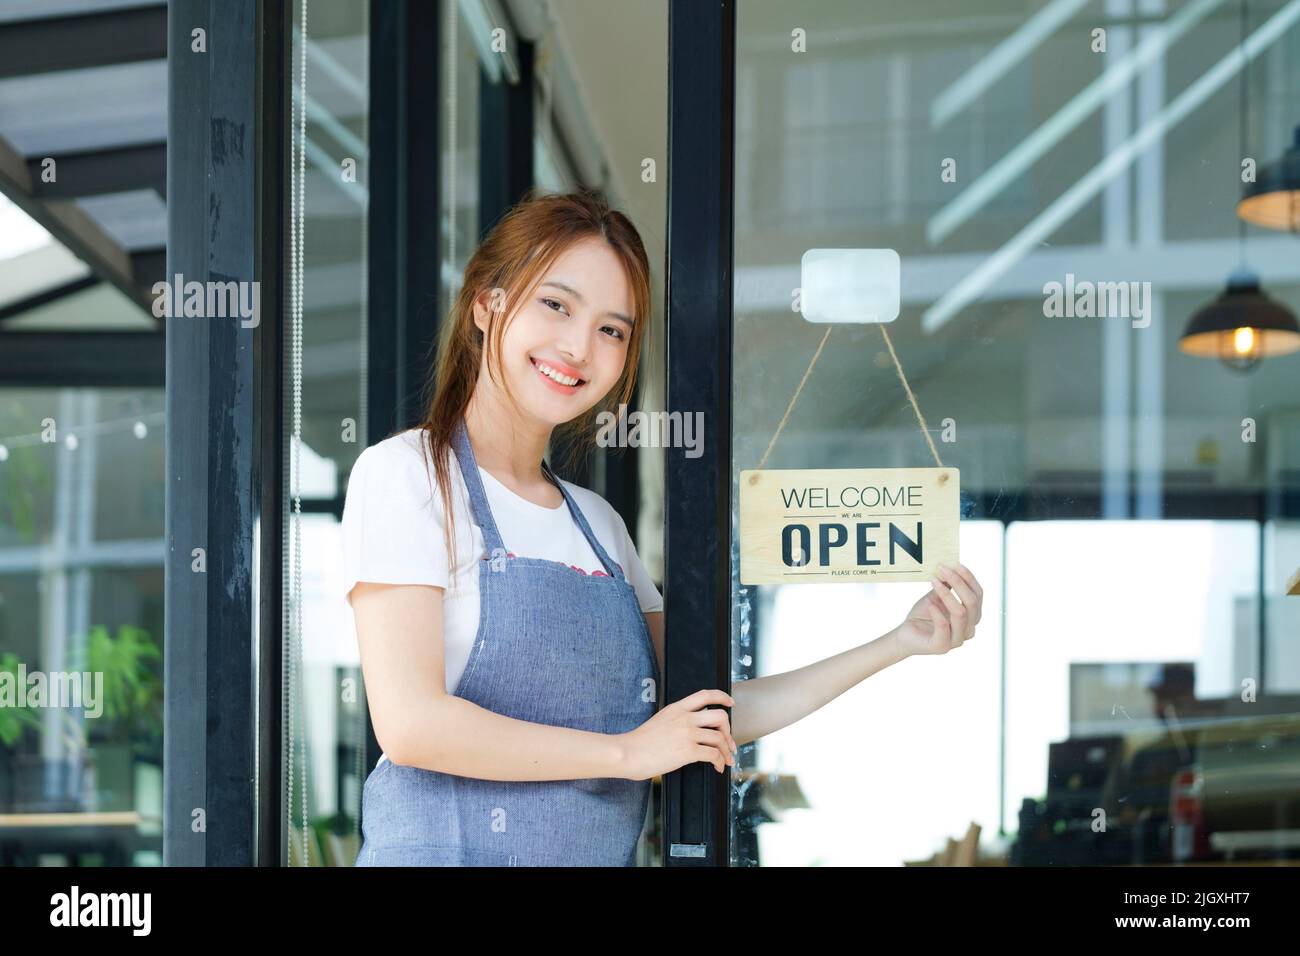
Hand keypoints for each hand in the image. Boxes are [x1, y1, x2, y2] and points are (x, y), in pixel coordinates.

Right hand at [617, 689, 736, 780]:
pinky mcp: (687, 751)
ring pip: (719, 738)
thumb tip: (692, 730)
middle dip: (728, 731)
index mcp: (677, 708)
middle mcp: (685, 718)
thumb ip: (677, 720)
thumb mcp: (660, 721)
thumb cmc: (639, 742)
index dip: (722, 697)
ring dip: (726, 751)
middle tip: (729, 742)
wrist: (628, 753)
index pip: (705, 695)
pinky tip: (717, 767)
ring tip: (726, 759)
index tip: (730, 703)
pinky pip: (713, 755)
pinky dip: (720, 762)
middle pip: (720, 716)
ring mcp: (687, 734)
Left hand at [893, 562, 983, 656]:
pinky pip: (944, 627)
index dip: (969, 578)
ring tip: (934, 581)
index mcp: (972, 617)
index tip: (956, 563)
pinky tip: (929, 602)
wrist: (905, 634)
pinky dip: (937, 612)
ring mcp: (956, 640)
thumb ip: (947, 585)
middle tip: (942, 568)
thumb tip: (952, 566)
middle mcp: (968, 630)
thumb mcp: (936, 596)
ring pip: (961, 613)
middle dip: (959, 582)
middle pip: (972, 603)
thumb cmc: (923, 615)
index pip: (978, 595)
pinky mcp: (941, 647)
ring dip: (947, 594)